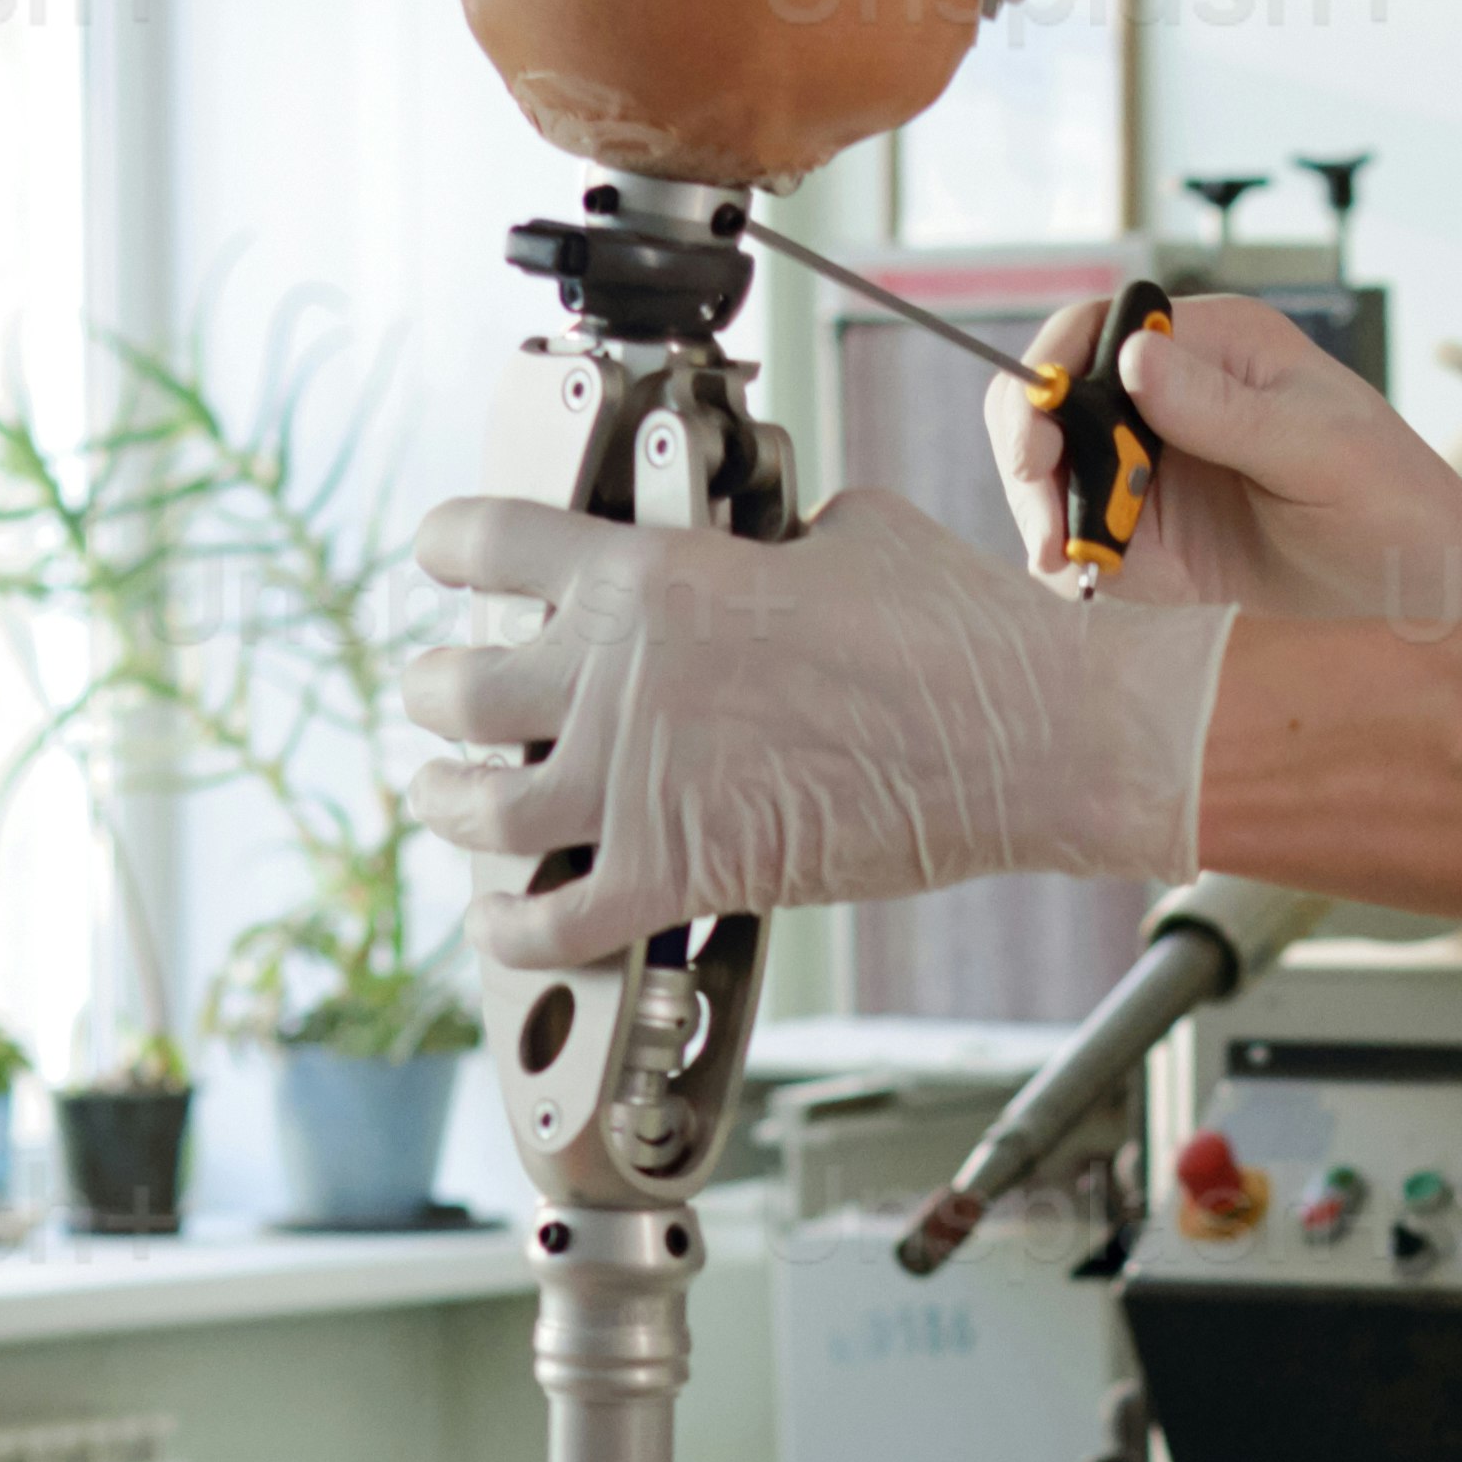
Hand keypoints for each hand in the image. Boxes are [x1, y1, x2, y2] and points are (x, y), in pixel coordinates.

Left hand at [399, 481, 1225, 962]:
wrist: (1030, 733)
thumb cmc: (960, 630)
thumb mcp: (847, 531)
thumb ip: (763, 541)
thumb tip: (759, 547)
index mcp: (652, 572)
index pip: (488, 541)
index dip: (446, 547)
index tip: (438, 560)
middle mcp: (621, 673)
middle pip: (457, 686)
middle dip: (431, 689)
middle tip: (435, 693)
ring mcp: (639, 781)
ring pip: (479, 808)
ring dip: (445, 803)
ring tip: (441, 795)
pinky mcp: (680, 875)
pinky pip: (552, 922)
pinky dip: (513, 931)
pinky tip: (504, 922)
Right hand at [992, 283, 1461, 635]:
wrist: (1425, 578)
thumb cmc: (1396, 495)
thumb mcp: (1320, 452)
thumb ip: (1224, 410)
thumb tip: (1135, 358)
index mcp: (1211, 344)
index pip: (1095, 331)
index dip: (1049, 376)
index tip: (1041, 443)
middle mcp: (1168, 393)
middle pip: (1050, 398)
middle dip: (1028, 452)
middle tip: (1044, 524)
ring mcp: (1154, 461)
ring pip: (1051, 468)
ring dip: (1041, 514)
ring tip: (1066, 566)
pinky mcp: (1152, 529)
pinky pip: (1083, 536)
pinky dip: (1070, 559)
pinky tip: (1087, 582)